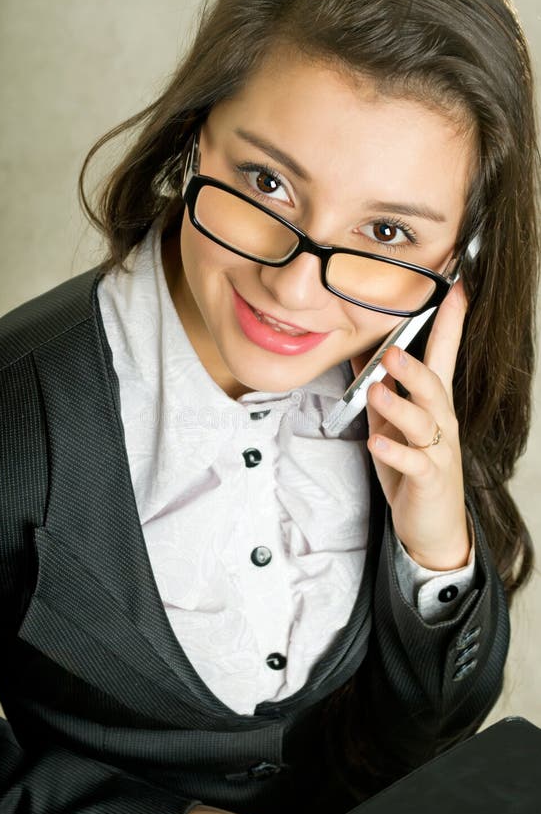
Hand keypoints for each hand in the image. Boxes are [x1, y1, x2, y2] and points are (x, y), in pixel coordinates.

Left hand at [353, 282, 469, 570]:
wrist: (432, 523)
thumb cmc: (411, 468)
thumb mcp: (390, 423)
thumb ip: (379, 390)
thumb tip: (358, 354)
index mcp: (433, 404)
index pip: (444, 355)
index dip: (451, 323)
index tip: (455, 290)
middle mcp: (441, 422)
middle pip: (433, 387)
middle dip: (413, 367)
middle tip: (392, 351)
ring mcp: (438, 451)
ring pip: (423, 422)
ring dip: (399, 405)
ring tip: (376, 391)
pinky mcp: (429, 479)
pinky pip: (415, 462)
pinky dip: (395, 452)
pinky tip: (378, 442)